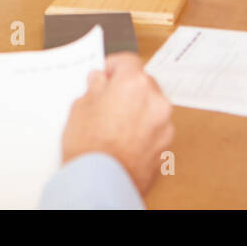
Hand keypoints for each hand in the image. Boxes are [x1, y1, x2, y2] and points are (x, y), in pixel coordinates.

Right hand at [62, 53, 173, 196]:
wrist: (99, 184)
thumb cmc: (88, 146)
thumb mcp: (80, 107)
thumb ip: (94, 88)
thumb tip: (100, 81)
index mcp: (134, 83)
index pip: (127, 61)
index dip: (113, 66)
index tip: (104, 75)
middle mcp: (155, 100)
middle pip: (143, 84)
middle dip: (126, 89)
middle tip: (106, 100)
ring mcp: (164, 125)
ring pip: (150, 107)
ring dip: (137, 110)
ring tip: (114, 125)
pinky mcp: (166, 147)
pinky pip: (154, 129)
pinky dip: (143, 131)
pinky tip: (124, 141)